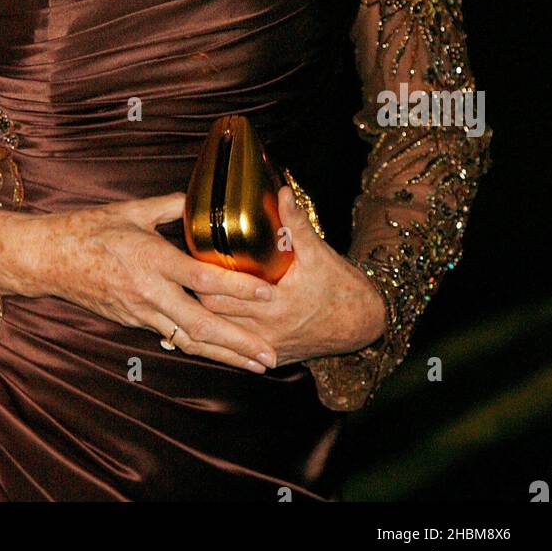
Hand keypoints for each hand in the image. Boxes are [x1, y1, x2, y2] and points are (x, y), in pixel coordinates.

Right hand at [29, 192, 284, 372]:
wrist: (50, 258)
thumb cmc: (89, 229)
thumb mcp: (133, 210)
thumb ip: (171, 205)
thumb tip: (202, 198)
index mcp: (152, 259)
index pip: (203, 278)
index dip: (238, 288)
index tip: (268, 294)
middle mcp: (149, 292)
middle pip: (202, 325)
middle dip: (240, 343)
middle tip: (271, 356)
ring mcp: (140, 313)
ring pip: (189, 340)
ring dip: (225, 355)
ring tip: (256, 366)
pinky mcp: (133, 322)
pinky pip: (173, 337)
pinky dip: (200, 347)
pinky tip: (221, 354)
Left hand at [195, 187, 386, 366]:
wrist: (365, 323)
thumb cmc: (342, 287)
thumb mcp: (319, 253)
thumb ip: (296, 224)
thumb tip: (281, 192)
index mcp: (276, 304)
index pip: (220, 295)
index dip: (201, 279)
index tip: (189, 261)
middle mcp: (268, 331)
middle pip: (214, 315)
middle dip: (198, 295)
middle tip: (186, 273)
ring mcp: (270, 349)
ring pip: (224, 335)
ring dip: (209, 317)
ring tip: (195, 294)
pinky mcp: (274, 358)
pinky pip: (240, 352)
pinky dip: (227, 335)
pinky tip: (217, 322)